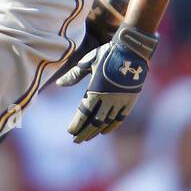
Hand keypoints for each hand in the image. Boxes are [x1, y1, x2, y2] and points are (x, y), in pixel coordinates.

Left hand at [56, 24, 157, 143]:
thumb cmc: (107, 54)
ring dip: (96, 131)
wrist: (132, 50)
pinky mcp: (130, 100)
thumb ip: (74, 75)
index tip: (70, 131)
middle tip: (76, 140)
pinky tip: (104, 131)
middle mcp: (108, 99)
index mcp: (95, 91)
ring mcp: (120, 101)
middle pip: (94, 122)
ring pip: (106, 122)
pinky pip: (120, 118)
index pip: (83, 114)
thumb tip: (59, 83)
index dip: (77, 124)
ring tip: (87, 137)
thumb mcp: (87, 62)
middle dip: (84, 132)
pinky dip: (112, 126)